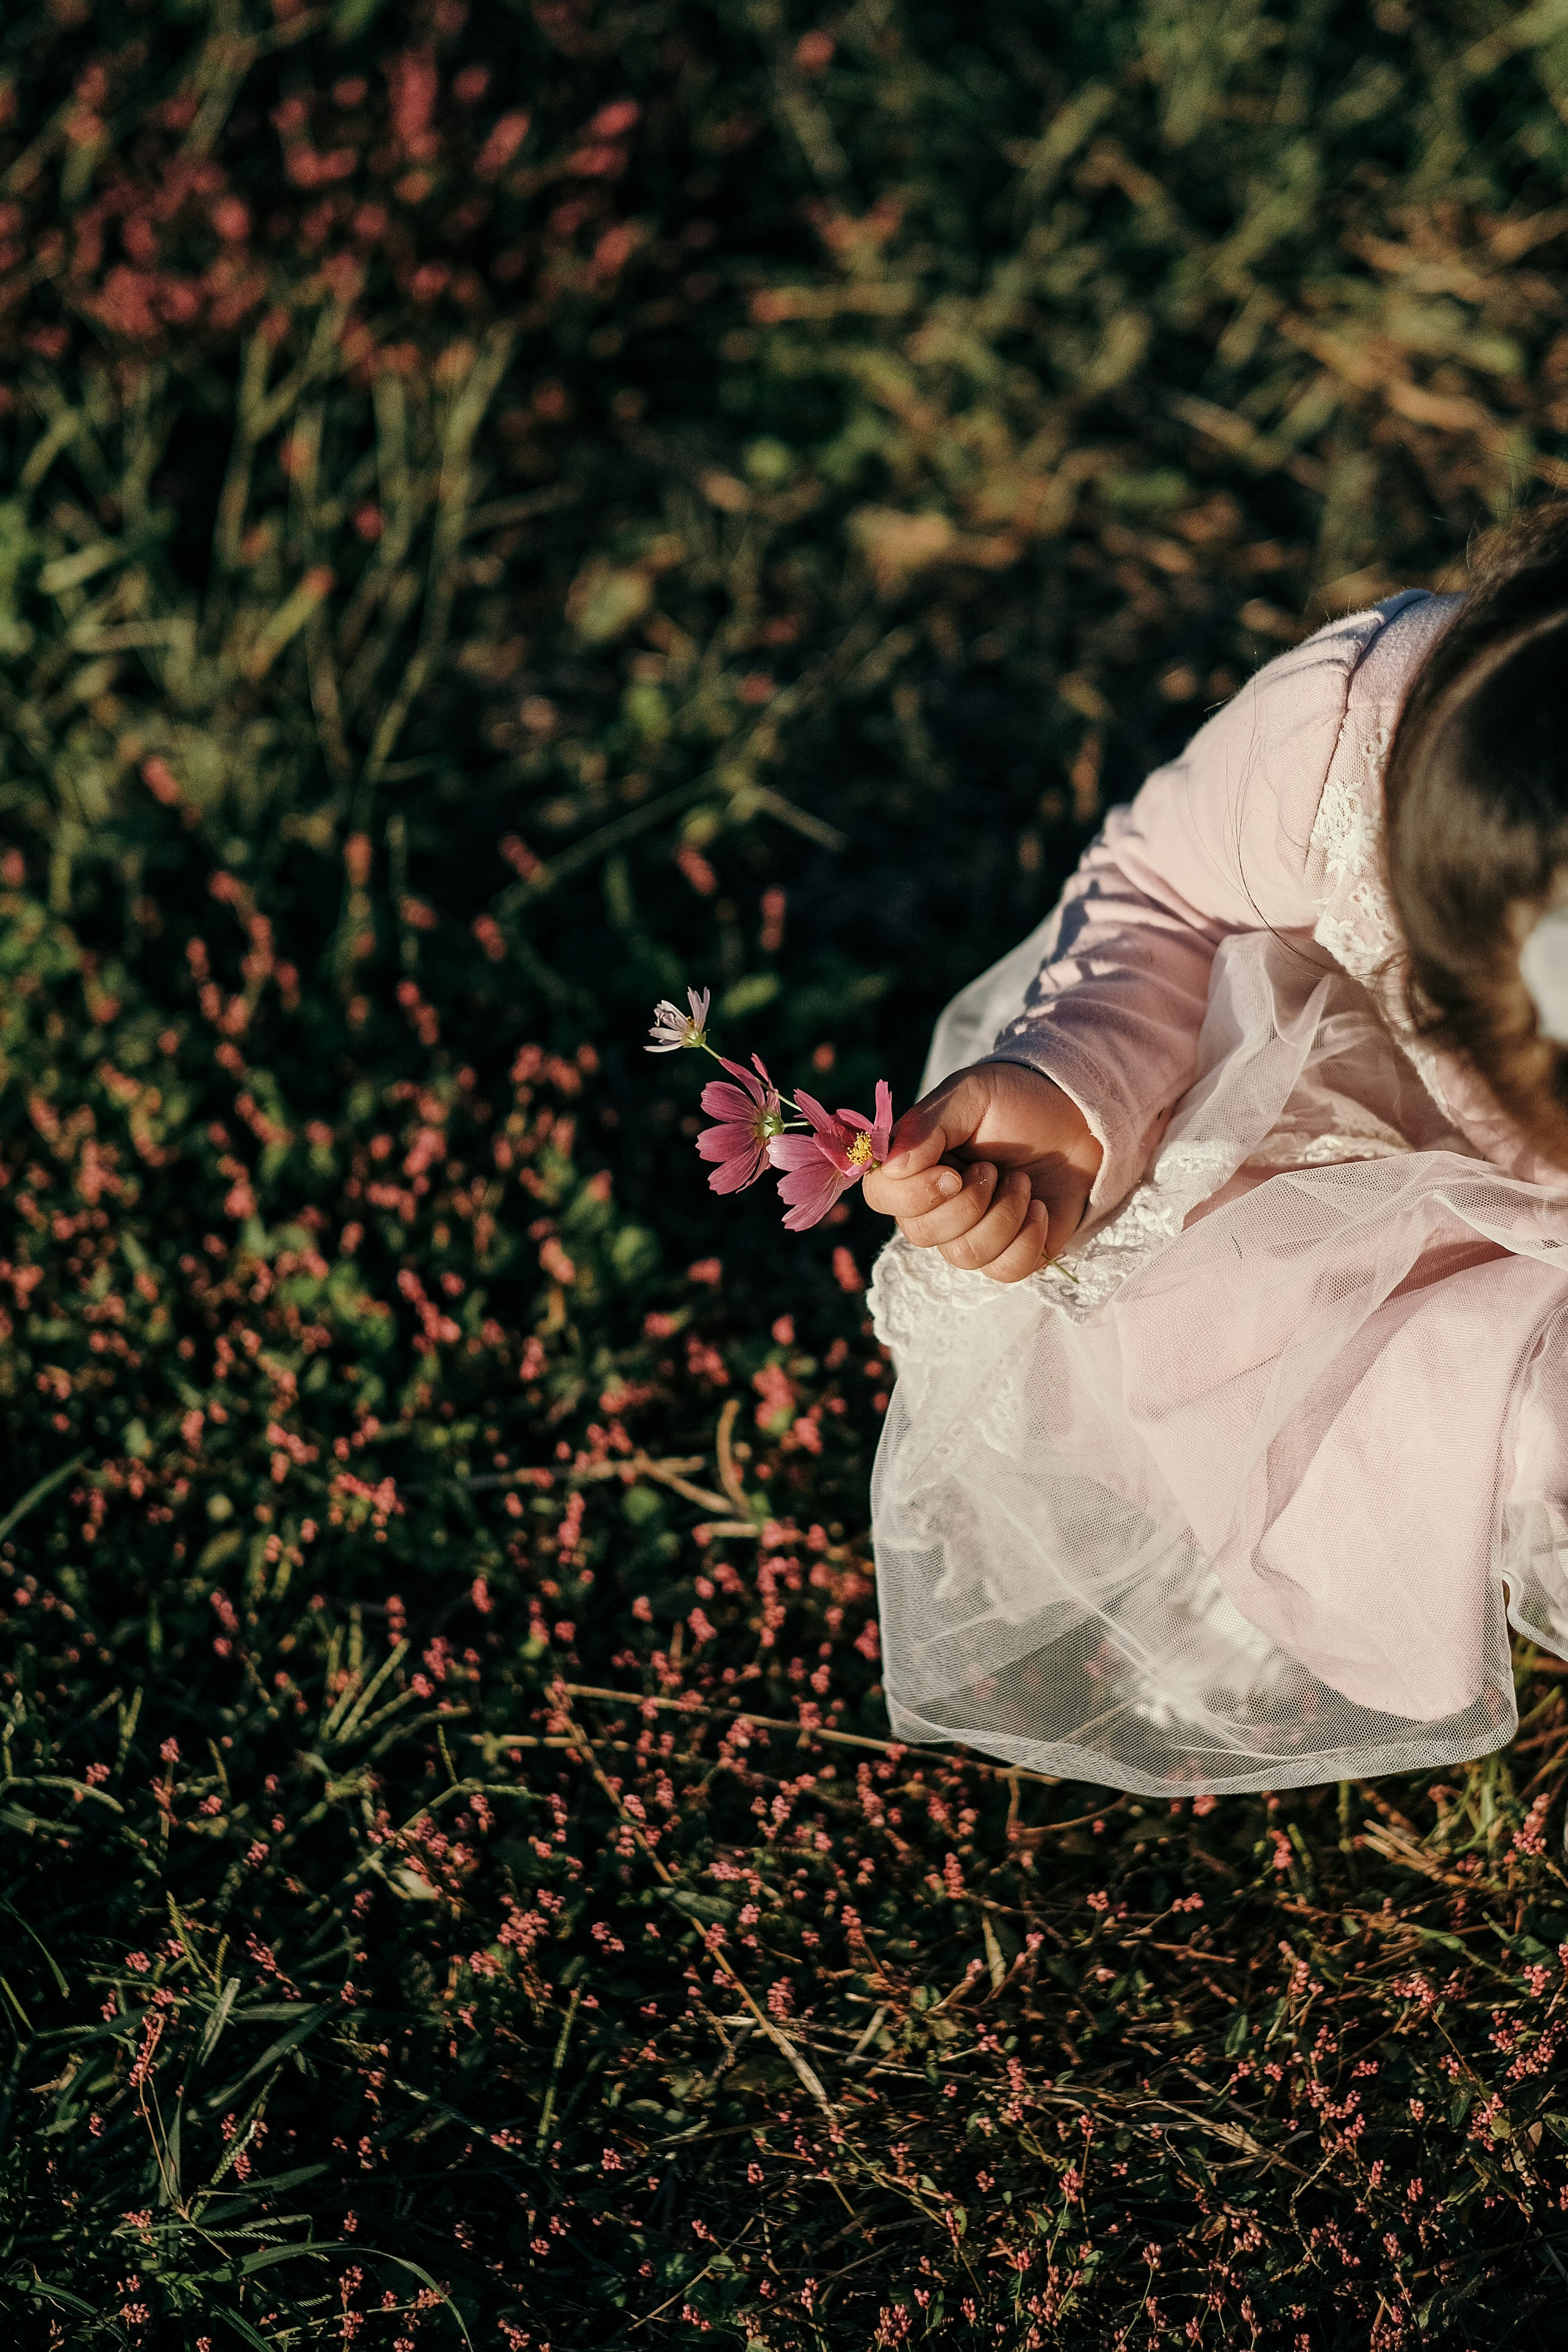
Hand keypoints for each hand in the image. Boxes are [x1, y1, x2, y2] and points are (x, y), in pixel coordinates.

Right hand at [862, 1061, 1102, 1283]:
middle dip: (967, 1204)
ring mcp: (972, 1231)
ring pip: (965, 1255)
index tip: (952, 1172)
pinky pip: (1004, 1271)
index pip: (883, 1198)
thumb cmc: (1015, 1101)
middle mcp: (935, 1205)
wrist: (1075, 1117)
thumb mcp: (970, 1094)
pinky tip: (1039, 1208)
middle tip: (993, 1169)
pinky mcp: (1010, 1251)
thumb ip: (926, 1125)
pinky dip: (1027, 1241)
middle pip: (922, 1234)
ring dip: (1001, 1217)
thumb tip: (892, 1166)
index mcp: (914, 1165)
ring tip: (1022, 1182)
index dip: (915, 1195)